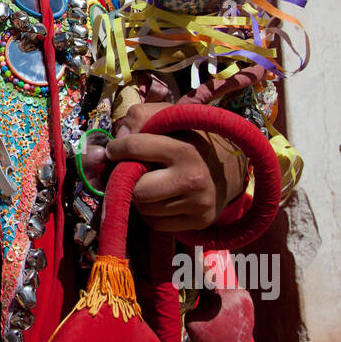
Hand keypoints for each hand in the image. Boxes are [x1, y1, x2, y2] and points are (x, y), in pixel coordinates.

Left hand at [105, 101, 243, 231]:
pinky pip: (156, 224)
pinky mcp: (199, 222)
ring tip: (150, 184)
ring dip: (140, 198)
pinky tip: (161, 199)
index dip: (117, 149)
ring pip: (144, 209)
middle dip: (130, 181)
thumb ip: (138, 119)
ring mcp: (198, 204)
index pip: (135, 148)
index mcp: (184, 150)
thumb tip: (113, 144)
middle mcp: (193, 179)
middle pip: (137, 190)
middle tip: (133, 173)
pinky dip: (151, 213)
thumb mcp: (168, 118)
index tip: (114, 150)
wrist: (227, 165)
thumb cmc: (188, 138)